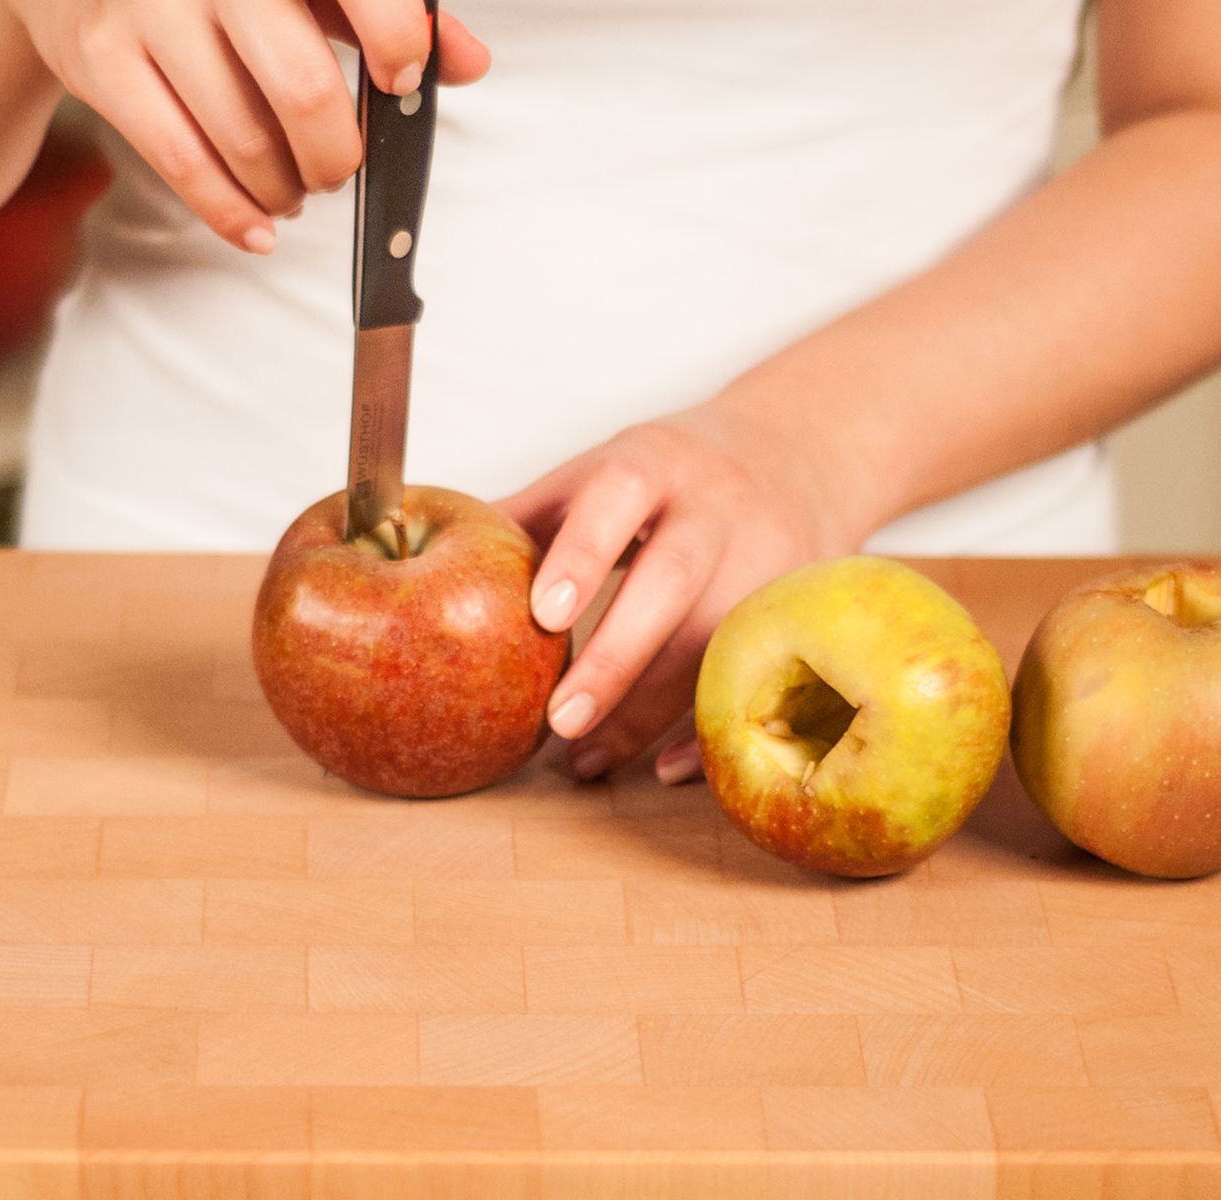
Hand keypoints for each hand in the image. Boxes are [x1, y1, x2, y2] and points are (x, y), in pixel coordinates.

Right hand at [0, 0, 488, 252]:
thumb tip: (466, 60)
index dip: (399, 32)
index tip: (401, 80)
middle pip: (303, 86)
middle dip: (337, 154)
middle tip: (338, 167)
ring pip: (245, 139)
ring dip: (286, 188)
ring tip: (294, 187)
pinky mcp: (97, 53)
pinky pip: (182, 164)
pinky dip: (232, 211)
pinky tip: (256, 220)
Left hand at [496, 400, 861, 784]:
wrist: (798, 451)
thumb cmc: (672, 475)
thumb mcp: (607, 468)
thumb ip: (532, 512)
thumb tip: (422, 548)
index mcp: (656, 461)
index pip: (620, 494)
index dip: (584, 553)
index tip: (542, 615)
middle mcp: (718, 505)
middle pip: (674, 579)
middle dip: (618, 654)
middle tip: (559, 720)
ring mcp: (768, 555)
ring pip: (717, 639)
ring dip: (651, 709)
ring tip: (586, 760)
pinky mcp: (797, 606)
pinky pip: (758, 678)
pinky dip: (709, 728)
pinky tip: (661, 768)